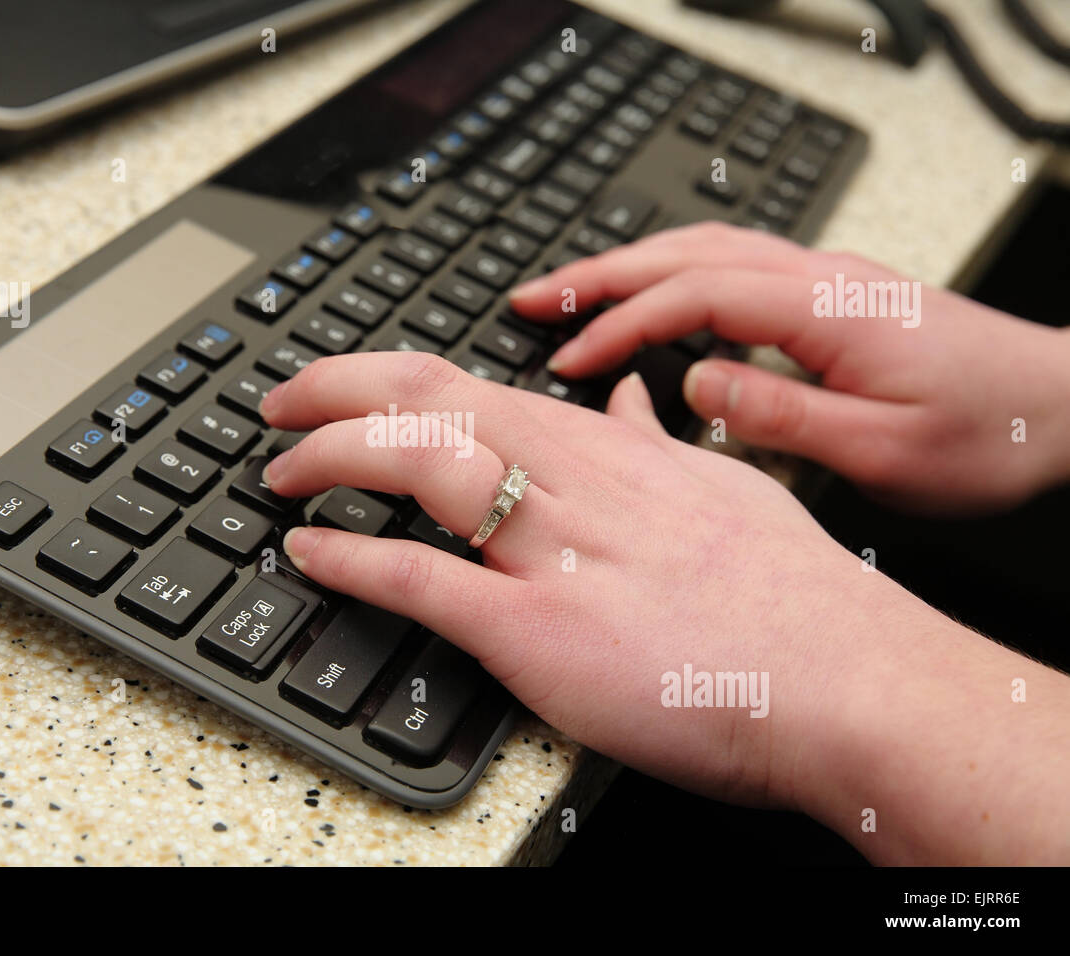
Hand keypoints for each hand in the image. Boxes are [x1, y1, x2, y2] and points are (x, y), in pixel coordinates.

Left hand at [258, 351, 905, 809]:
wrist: (849, 679)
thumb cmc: (796, 596)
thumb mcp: (724, 488)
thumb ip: (660, 442)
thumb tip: (627, 401)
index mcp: (612, 449)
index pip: (474, 382)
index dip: (388, 374)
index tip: (344, 379)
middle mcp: (576, 483)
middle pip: (431, 400)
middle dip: (336, 389)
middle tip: (278, 401)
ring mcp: (557, 554)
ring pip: (420, 464)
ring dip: (331, 457)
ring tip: (279, 470)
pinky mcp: (544, 632)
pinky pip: (426, 580)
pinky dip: (353, 558)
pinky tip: (307, 550)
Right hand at [508, 222, 1069, 513]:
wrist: (1061, 406)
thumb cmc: (986, 434)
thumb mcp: (885, 450)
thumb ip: (784, 414)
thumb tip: (695, 382)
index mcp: (826, 308)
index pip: (693, 296)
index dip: (618, 325)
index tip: (564, 359)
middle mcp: (821, 278)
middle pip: (686, 252)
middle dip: (599, 274)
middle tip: (529, 298)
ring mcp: (827, 280)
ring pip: (707, 249)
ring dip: (631, 268)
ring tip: (568, 296)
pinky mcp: (833, 296)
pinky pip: (733, 267)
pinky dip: (673, 277)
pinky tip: (651, 304)